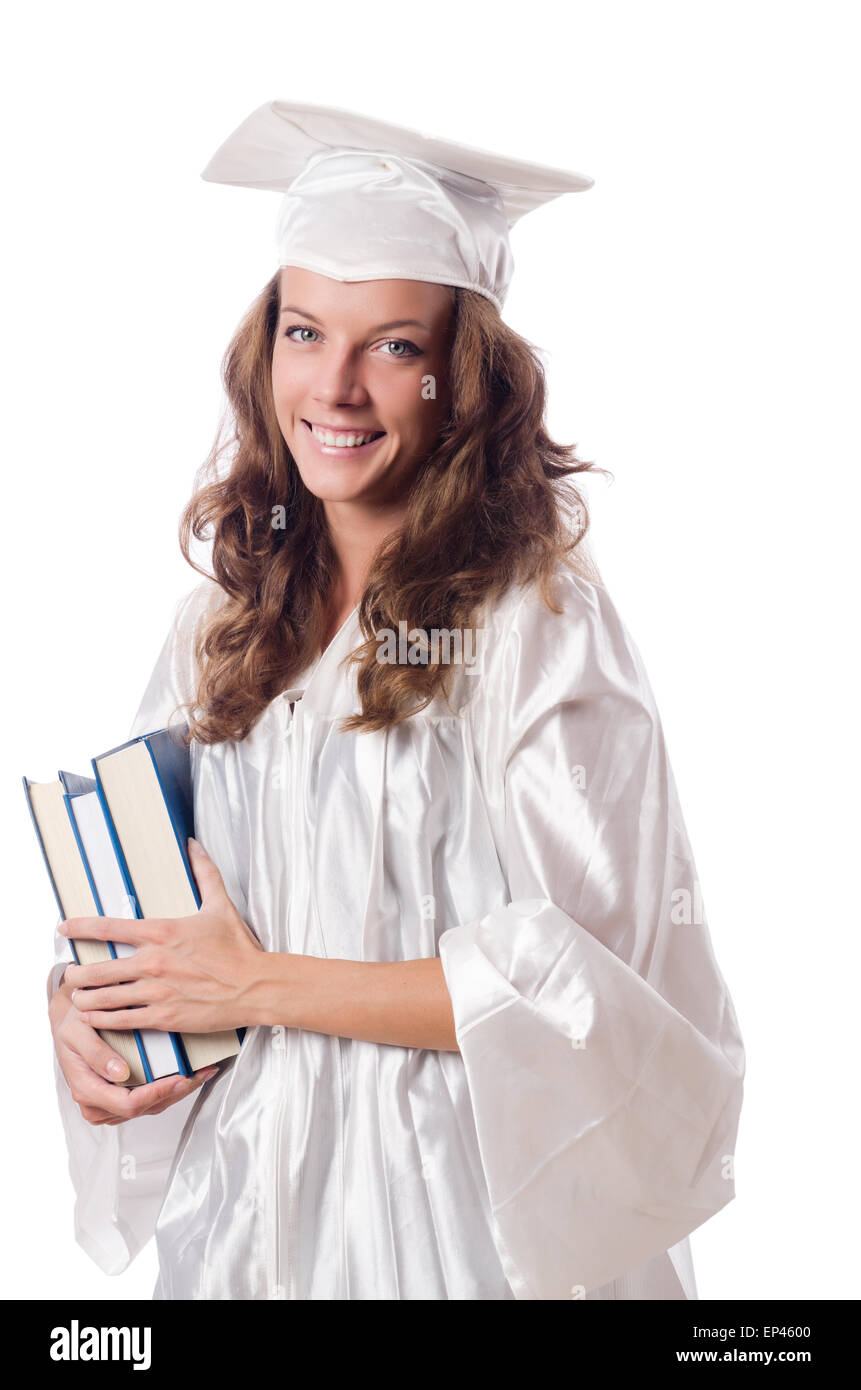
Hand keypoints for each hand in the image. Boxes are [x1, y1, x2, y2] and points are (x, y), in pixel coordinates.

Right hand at [48, 980, 217, 1124]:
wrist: (71, 1023)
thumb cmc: (74, 1025)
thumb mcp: (78, 1032)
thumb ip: (96, 1053)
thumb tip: (119, 1073)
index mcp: (87, 1090)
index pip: (129, 1103)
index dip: (158, 1093)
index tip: (180, 1078)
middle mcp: (98, 1104)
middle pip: (146, 1108)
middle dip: (177, 1092)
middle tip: (203, 1073)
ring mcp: (110, 1105)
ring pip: (151, 1108)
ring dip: (178, 1092)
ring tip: (202, 1072)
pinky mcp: (120, 1099)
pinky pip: (149, 1101)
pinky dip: (170, 1089)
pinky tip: (187, 1074)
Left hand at [59, 838, 266, 1034]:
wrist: (255, 986)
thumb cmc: (239, 949)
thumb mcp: (220, 906)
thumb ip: (204, 874)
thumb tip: (194, 845)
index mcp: (162, 932)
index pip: (108, 927)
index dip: (79, 927)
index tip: (63, 928)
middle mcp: (152, 962)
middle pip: (96, 970)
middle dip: (76, 975)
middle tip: (69, 976)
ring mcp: (155, 992)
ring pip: (103, 998)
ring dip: (84, 1000)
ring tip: (77, 1000)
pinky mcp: (163, 1017)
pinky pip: (121, 1020)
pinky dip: (102, 1020)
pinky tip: (94, 1019)